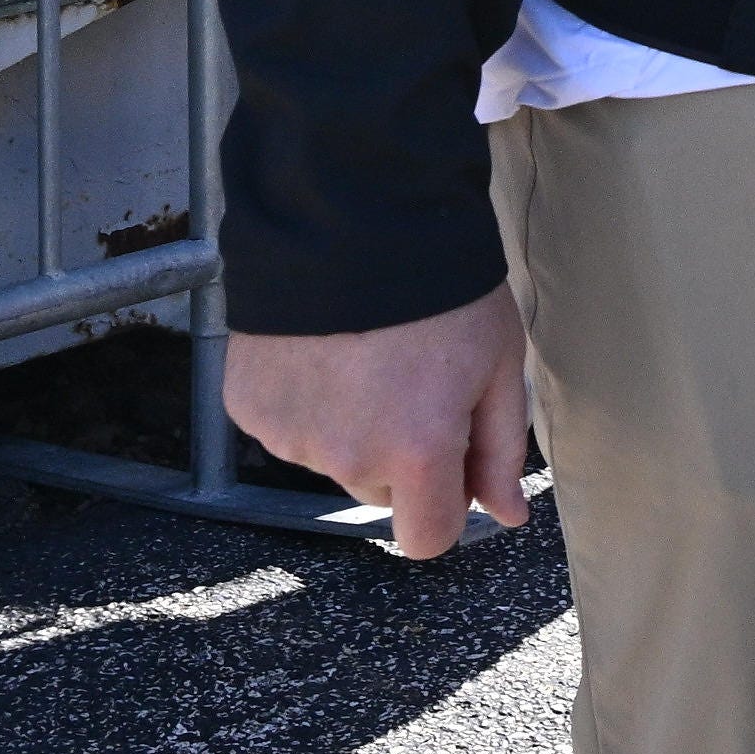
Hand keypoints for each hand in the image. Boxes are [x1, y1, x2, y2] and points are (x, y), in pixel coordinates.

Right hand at [221, 288, 535, 559]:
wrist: (350, 215)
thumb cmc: (440, 285)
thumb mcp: (496, 362)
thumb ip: (500, 449)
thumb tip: (506, 514)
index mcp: (417, 450)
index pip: (427, 537)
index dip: (445, 505)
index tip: (451, 462)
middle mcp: (346, 455)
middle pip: (380, 490)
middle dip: (400, 452)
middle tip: (411, 378)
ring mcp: (289, 433)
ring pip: (331, 456)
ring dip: (350, 424)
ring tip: (365, 352)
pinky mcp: (248, 406)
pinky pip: (287, 424)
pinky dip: (305, 400)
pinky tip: (322, 348)